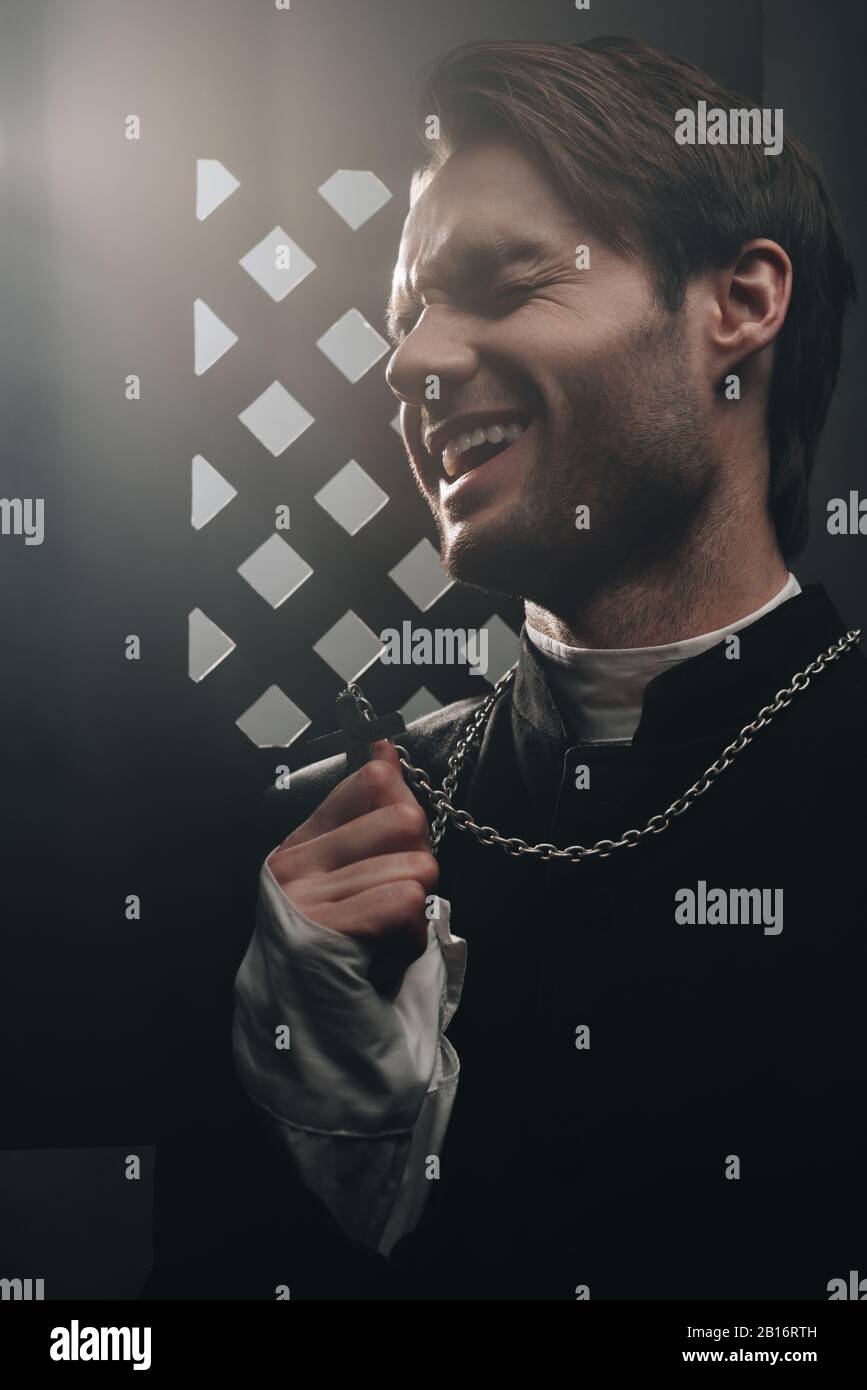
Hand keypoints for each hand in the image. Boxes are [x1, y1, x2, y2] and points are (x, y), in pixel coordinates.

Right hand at [268, 741, 438, 975]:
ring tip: (382, 941)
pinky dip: (410, 938)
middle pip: (405, 820)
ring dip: (416, 915)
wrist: (314, 1046)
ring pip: (415, 867)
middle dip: (419, 867)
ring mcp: (304, 899)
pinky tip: (383, 958)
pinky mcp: (324, 933)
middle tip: (393, 910)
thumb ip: (369, 818)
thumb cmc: (344, 962)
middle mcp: (294, 867)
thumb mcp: (353, 882)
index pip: (370, 780)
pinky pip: (405, 904)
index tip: (399, 845)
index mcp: (299, 848)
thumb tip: (385, 747)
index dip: (405, 806)